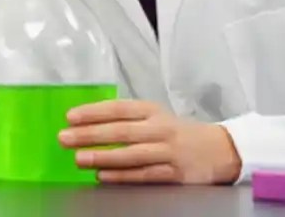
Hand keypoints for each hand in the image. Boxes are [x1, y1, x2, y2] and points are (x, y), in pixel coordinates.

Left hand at [59, 99, 241, 183]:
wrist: (219, 149)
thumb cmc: (177, 131)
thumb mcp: (155, 116)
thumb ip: (126, 118)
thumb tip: (87, 123)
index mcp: (152, 110)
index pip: (118, 109)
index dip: (93, 112)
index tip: (70, 117)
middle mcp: (160, 128)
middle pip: (121, 131)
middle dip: (90, 135)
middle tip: (65, 138)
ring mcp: (168, 152)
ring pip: (131, 155)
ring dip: (102, 157)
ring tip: (78, 158)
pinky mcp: (175, 173)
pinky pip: (144, 174)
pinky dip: (122, 175)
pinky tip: (102, 175)